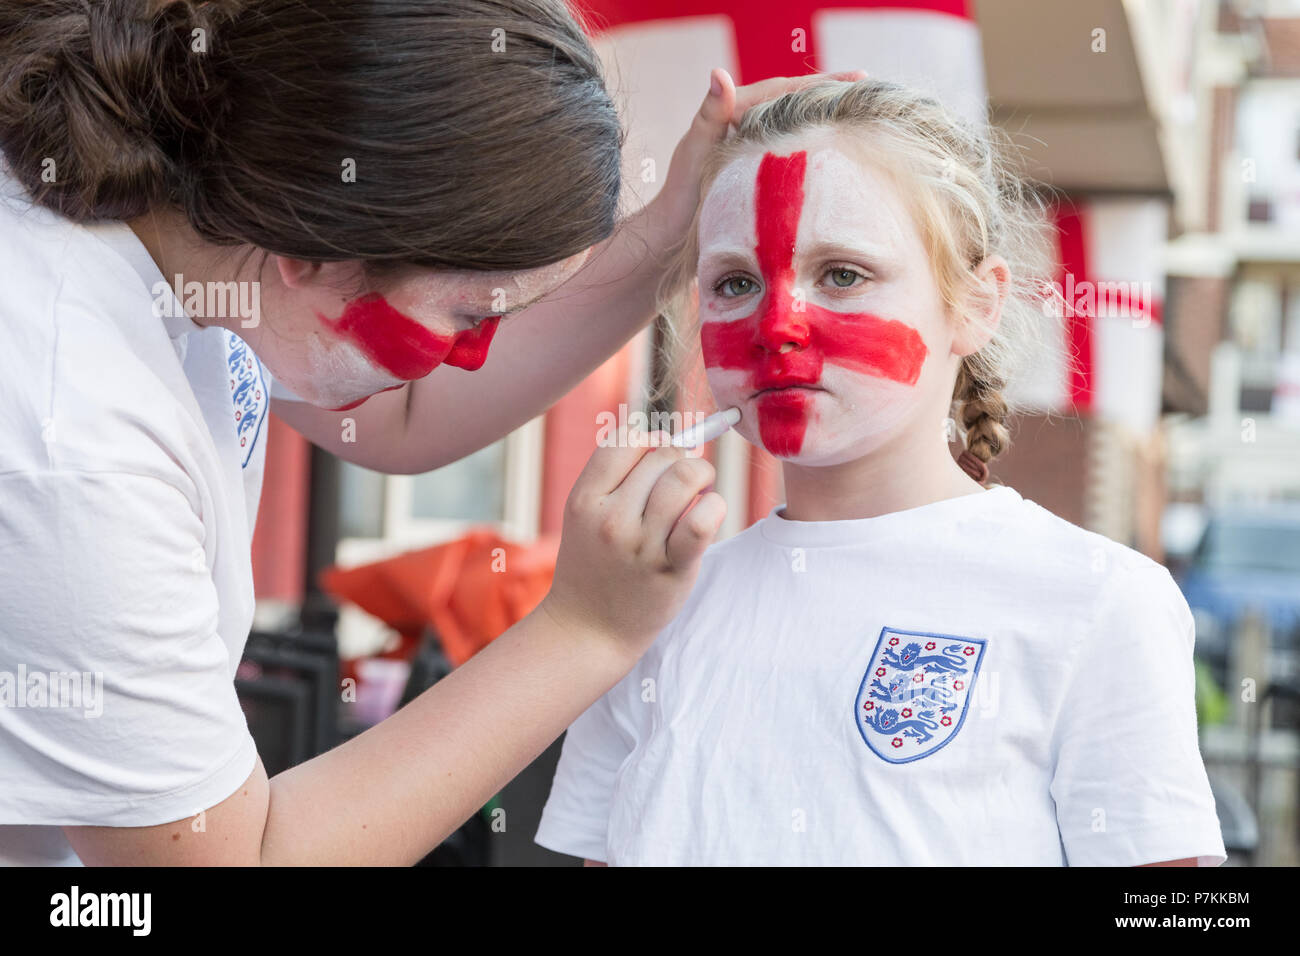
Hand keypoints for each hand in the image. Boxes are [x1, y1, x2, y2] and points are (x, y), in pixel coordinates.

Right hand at [540, 431, 725, 659]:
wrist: (589, 630)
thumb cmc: (596, 565)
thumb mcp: (586, 516)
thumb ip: (617, 477)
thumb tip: (670, 438)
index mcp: (584, 499)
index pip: (626, 439)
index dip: (651, 439)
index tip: (660, 458)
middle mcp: (610, 518)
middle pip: (662, 455)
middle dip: (682, 459)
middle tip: (685, 483)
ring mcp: (641, 545)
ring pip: (686, 477)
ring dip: (702, 477)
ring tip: (700, 493)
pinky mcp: (672, 569)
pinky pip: (702, 519)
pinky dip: (714, 506)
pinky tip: (709, 513)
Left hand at [650, 67, 869, 230]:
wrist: (671, 234)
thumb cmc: (682, 196)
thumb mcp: (696, 153)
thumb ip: (710, 115)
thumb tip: (721, 74)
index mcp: (733, 112)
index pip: (785, 89)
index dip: (823, 83)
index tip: (859, 79)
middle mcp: (743, 123)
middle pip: (795, 101)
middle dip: (831, 94)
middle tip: (871, 91)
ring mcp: (750, 146)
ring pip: (795, 124)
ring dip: (825, 117)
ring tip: (861, 115)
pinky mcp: (754, 168)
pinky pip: (791, 149)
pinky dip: (813, 144)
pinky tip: (834, 152)